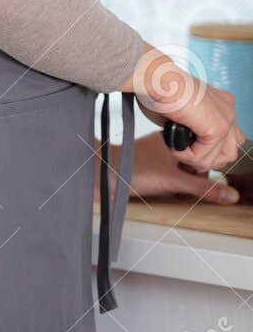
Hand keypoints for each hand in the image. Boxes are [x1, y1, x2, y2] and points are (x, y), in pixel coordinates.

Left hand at [124, 131, 239, 205]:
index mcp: (174, 137)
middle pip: (194, 162)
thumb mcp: (174, 180)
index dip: (205, 167)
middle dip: (192, 176)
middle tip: (181, 182)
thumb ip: (202, 188)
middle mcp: (166, 143)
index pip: (204, 152)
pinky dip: (169, 183)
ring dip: (180, 180)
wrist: (102, 175)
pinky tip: (160, 187)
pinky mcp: (149, 165)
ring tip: (169, 185)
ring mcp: (157, 154)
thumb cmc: (132, 169)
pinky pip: (169, 175)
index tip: (199, 177)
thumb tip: (228, 194)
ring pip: (181, 169)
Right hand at [131, 49, 244, 173]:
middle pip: (230, 151)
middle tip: (186, 160)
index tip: (187, 154)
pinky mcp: (218, 127)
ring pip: (220, 157)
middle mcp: (227, 109)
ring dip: (196, 160)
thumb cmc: (158, 89)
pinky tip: (174, 146)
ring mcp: (225, 119)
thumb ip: (189, 128)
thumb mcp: (179, 112)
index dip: (208, 152)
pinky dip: (186, 156)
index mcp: (220, 104)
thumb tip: (184, 145)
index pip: (227, 138)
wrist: (156, 78)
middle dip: (208, 160)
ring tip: (177, 151)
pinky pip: (204, 156)